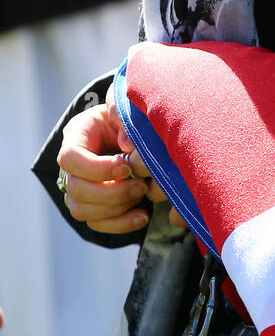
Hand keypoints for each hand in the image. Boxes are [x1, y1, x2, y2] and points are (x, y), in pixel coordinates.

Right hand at [56, 83, 185, 233]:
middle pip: (75, 188)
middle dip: (111, 192)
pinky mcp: (91, 205)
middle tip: (141, 185)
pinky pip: (96, 224)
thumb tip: (128, 146)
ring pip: (81, 210)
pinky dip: (120, 224)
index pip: (71, 157)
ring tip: (142, 194)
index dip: (96, 168)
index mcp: (77, 136)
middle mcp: (72, 165)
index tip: (125, 168)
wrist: (133, 132)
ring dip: (115, 208)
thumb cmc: (129, 118)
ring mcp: (78, 188)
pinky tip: (142, 216)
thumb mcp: (128, 110)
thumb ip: (126, 121)